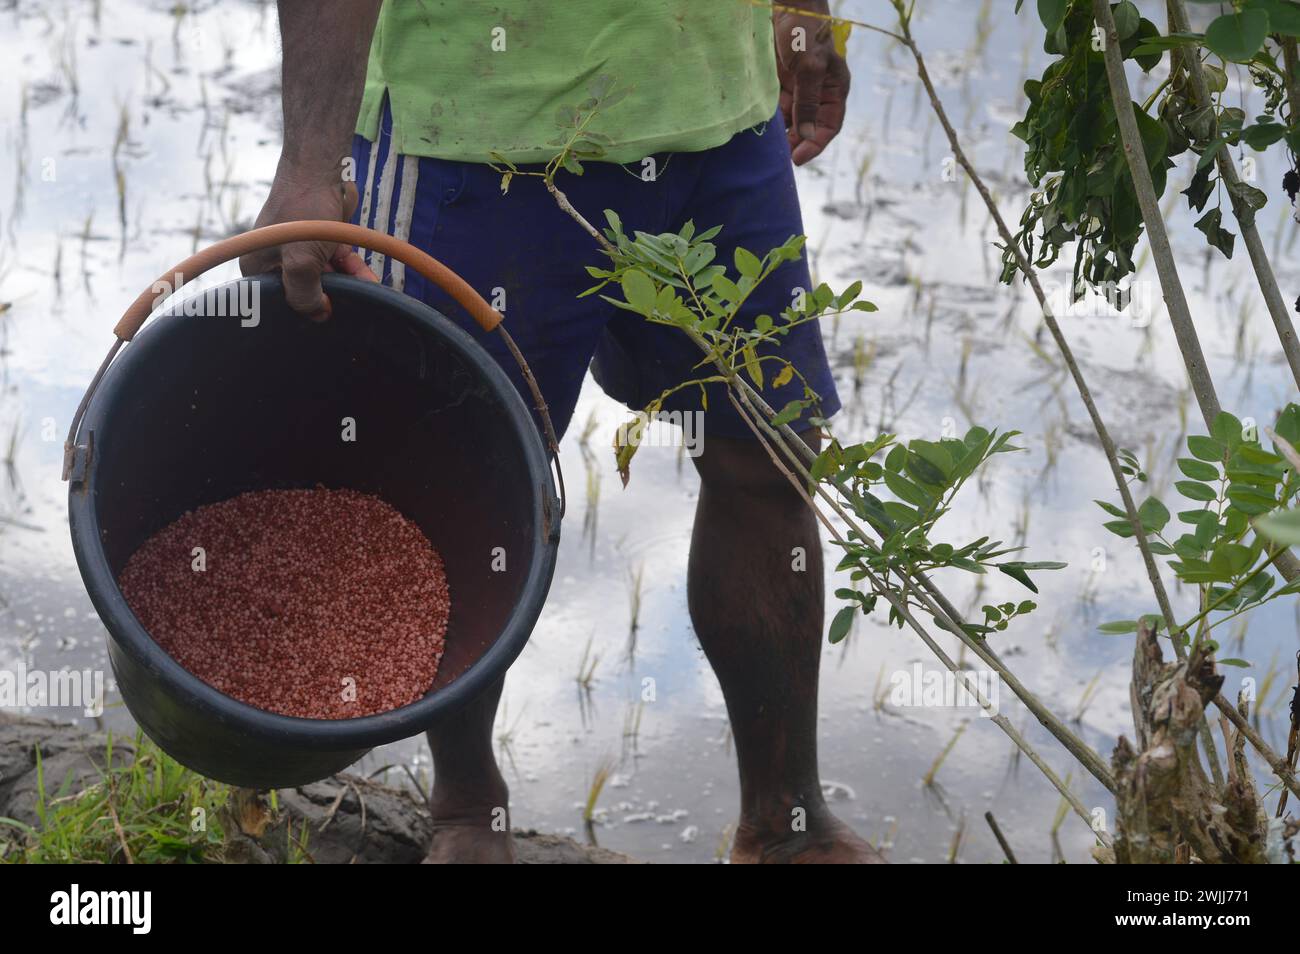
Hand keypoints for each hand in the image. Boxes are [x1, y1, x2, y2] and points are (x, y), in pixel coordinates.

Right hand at [239, 165, 377, 320]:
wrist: (321, 170)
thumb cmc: (303, 210)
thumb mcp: (301, 260)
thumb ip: (305, 293)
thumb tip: (319, 315)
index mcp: (257, 267)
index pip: (277, 302)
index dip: (301, 309)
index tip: (326, 312)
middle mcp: (275, 262)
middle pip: (304, 291)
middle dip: (329, 296)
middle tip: (351, 302)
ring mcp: (298, 251)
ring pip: (325, 279)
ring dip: (346, 284)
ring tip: (365, 287)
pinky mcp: (319, 243)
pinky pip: (336, 265)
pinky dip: (352, 270)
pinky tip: (368, 277)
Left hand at [772, 2, 850, 165]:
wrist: (786, 4)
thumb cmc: (804, 30)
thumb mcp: (809, 66)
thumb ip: (807, 101)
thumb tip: (805, 135)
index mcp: (834, 90)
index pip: (828, 126)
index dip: (815, 145)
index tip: (796, 159)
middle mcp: (817, 93)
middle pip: (808, 128)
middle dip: (795, 143)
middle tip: (778, 157)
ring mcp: (798, 89)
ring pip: (790, 121)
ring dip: (780, 134)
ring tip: (767, 146)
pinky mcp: (780, 85)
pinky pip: (775, 110)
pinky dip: (768, 121)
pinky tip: (759, 129)